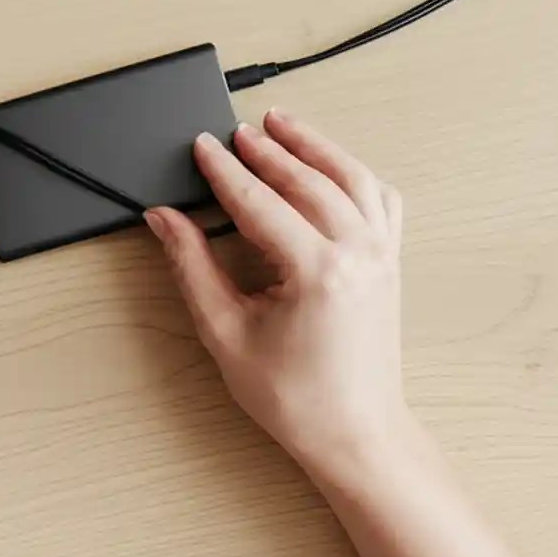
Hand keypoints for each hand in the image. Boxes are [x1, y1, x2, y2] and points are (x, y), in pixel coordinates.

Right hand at [145, 110, 405, 473]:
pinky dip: (353, 173)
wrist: (354, 432)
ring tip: (281, 124)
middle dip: (266, 150)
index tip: (201, 147)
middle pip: (307, 179)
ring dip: (314, 146)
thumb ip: (192, 266)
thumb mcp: (226, 331)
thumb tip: (166, 220)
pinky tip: (332, 164)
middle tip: (233, 132)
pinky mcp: (391, 262)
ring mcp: (382, 255)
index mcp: (317, 272)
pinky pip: (380, 199)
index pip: (258, 202)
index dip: (223, 171)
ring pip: (351, 177)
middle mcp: (358, 254)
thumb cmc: (295, 397)